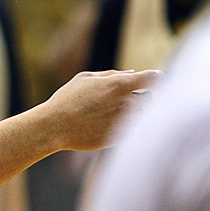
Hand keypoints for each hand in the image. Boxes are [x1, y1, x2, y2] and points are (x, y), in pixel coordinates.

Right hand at [40, 69, 160, 151]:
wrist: (54, 126)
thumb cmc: (66, 100)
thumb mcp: (84, 79)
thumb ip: (110, 74)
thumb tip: (131, 73)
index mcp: (119, 84)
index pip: (152, 78)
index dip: (155, 77)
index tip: (153, 79)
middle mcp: (126, 102)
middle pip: (151, 98)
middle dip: (145, 96)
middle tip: (130, 99)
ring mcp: (123, 122)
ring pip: (143, 116)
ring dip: (136, 113)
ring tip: (117, 114)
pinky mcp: (119, 137)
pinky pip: (132, 131)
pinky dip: (127, 127)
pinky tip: (111, 125)